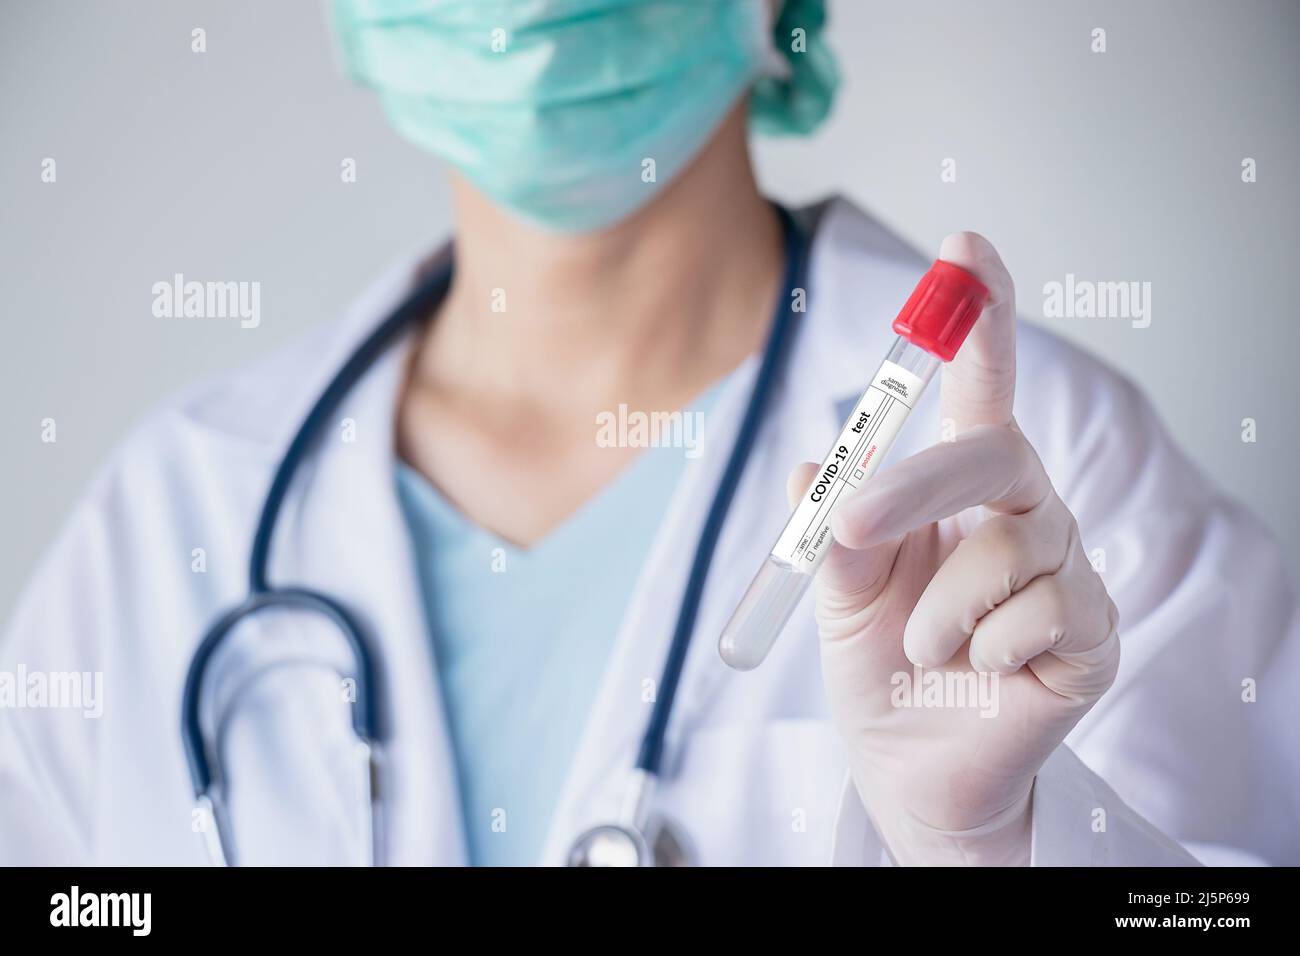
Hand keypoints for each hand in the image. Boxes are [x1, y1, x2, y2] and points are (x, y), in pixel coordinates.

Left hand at [794, 233, 1119, 865]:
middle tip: (850, 531)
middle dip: (915, 488)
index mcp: (961, 491)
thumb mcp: (836, 593)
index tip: (964, 251)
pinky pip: (1035, 614)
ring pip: (1003, 550)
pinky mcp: (1094, 631)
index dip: (979, 320)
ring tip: (927, 651)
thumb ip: (830, 531)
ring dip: (935, 614)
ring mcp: (1067, 569)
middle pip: (996, 452)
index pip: (983, 391)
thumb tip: (816, 470)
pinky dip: (979, 651)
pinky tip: (980, 673)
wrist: (909, 770)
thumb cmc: (879, 666)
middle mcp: (1026, 511)